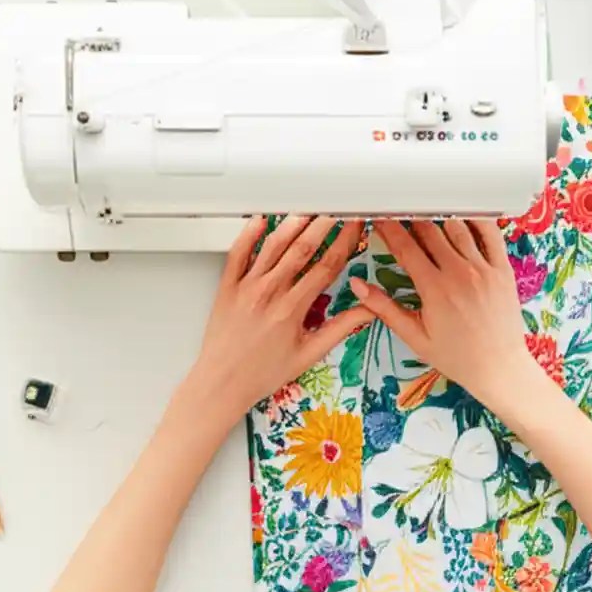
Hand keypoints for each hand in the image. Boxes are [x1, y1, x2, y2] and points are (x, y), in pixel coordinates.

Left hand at [180, 217, 374, 422]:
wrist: (222, 383)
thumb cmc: (263, 373)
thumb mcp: (309, 354)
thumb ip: (340, 329)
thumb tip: (369, 311)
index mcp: (292, 309)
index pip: (326, 267)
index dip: (344, 242)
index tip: (353, 227)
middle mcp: (269, 293)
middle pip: (301, 249)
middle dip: (322, 225)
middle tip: (335, 209)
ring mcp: (246, 287)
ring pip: (272, 246)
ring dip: (292, 225)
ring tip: (307, 210)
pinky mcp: (227, 287)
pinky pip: (238, 253)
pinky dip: (248, 234)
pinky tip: (260, 220)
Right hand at [349, 220, 539, 407]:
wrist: (499, 368)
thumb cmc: (457, 357)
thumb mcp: (414, 337)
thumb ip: (385, 308)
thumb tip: (357, 285)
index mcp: (434, 289)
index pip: (405, 247)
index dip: (388, 229)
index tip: (379, 219)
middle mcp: (459, 273)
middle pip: (429, 231)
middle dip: (411, 219)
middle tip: (400, 214)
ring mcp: (483, 269)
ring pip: (457, 227)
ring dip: (439, 218)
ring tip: (427, 213)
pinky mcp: (502, 270)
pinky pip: (490, 234)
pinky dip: (476, 220)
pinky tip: (465, 215)